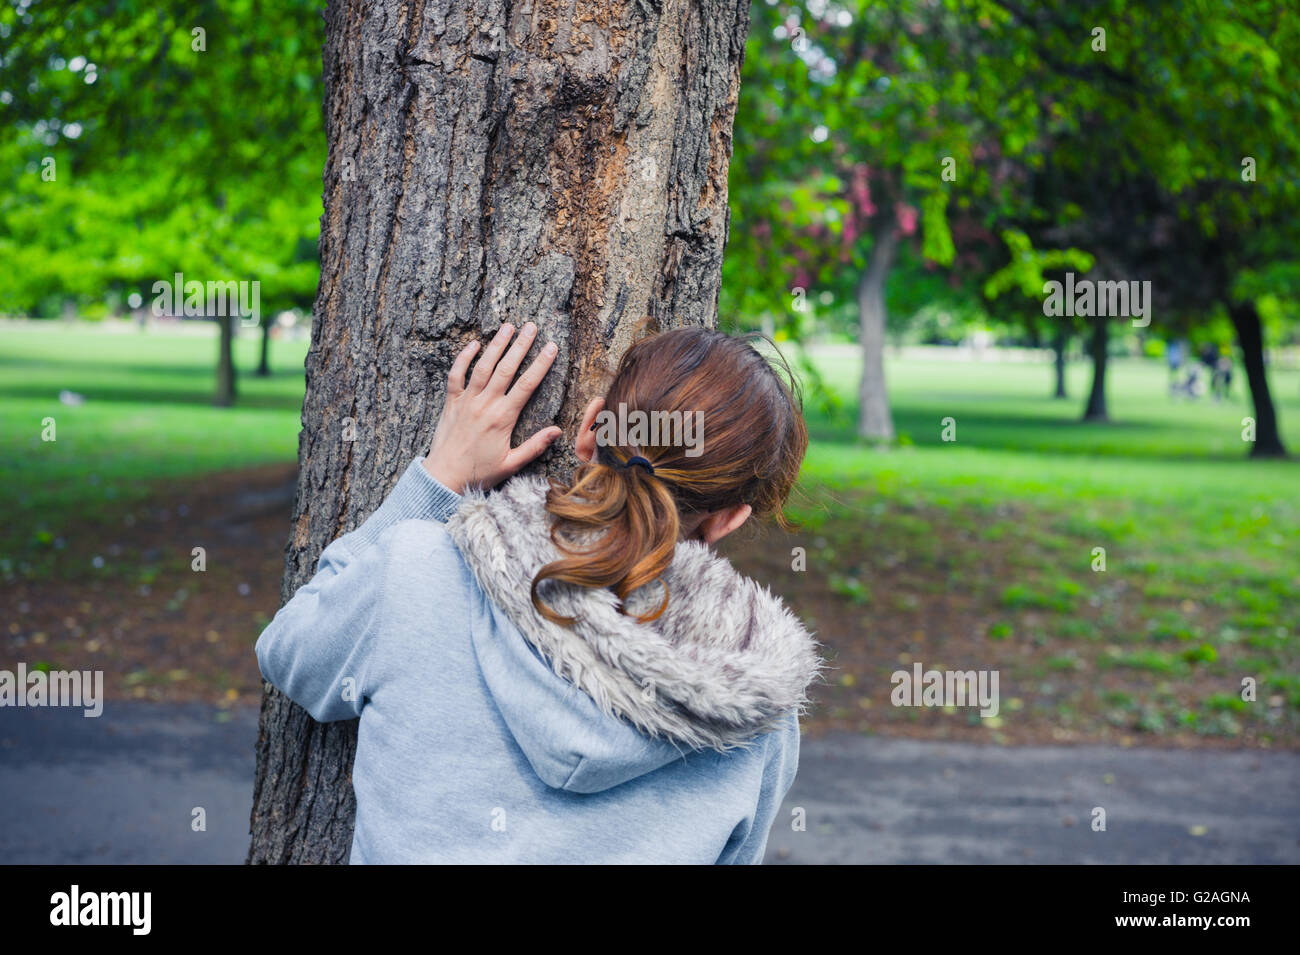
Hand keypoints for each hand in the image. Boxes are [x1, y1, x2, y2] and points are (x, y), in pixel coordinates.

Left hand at [423, 322, 561, 493]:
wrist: (444, 477)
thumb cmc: (479, 473)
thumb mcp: (512, 464)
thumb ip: (535, 446)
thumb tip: (557, 431)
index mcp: (503, 418)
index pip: (527, 385)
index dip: (541, 364)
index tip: (551, 347)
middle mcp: (485, 404)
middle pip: (506, 368)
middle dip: (521, 345)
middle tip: (532, 327)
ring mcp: (467, 401)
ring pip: (483, 366)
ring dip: (496, 345)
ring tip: (508, 326)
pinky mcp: (451, 402)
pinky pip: (456, 375)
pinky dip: (464, 357)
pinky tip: (475, 344)